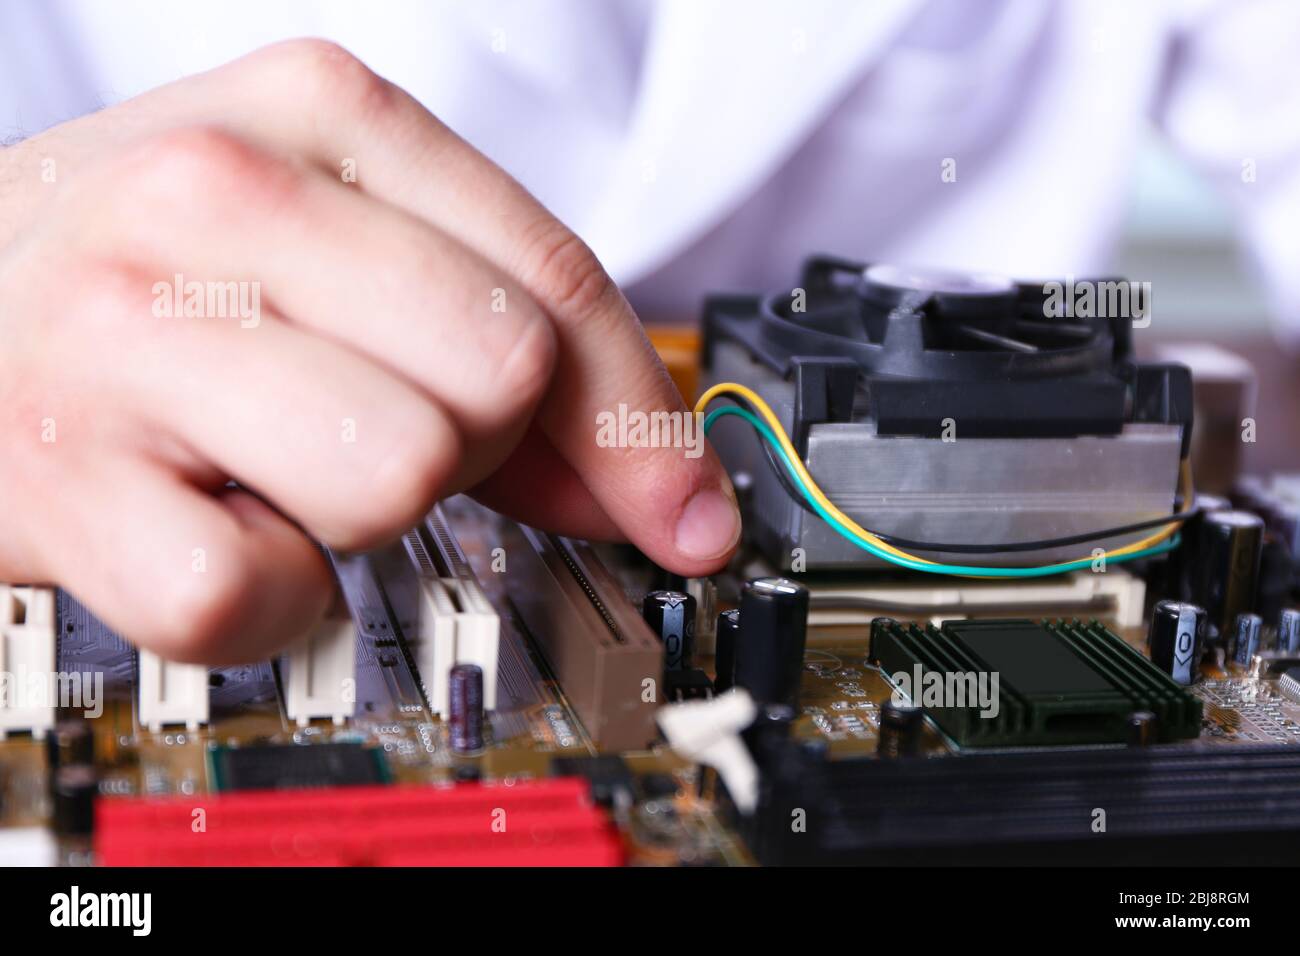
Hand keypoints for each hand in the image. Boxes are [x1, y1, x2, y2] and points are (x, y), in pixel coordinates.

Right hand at [0, 40, 739, 663]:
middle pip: (500, 380)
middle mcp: (214, 196)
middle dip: (468, 440)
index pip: (556, 282)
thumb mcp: (345, 244)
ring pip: (402, 477)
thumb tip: (668, 496)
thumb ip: (517, 343)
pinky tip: (208, 519)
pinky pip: (265, 589)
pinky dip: (264, 591)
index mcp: (315, 112)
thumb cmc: (163, 277)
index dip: (635, 418)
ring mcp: (127, 333)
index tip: (674, 502)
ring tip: (271, 460)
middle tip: (368, 418)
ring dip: (357, 508)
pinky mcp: (65, 479)